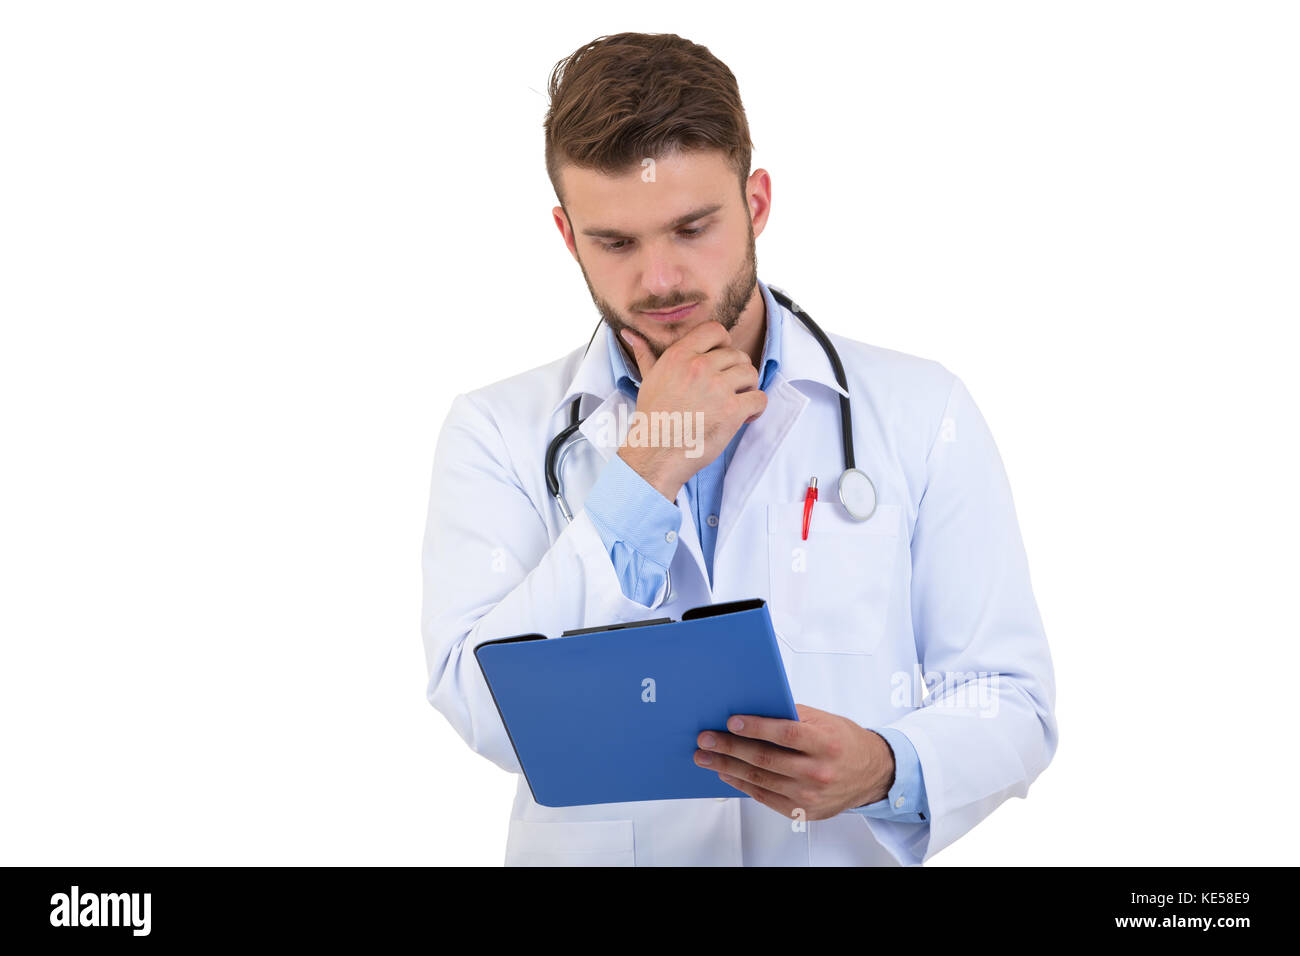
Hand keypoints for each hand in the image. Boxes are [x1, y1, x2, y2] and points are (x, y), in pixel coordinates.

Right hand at [617, 322, 766, 501]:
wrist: (656, 453)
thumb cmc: (652, 419)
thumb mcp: (647, 380)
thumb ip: (646, 354)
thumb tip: (630, 334)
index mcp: (679, 356)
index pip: (715, 330)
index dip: (724, 343)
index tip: (722, 360)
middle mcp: (699, 367)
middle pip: (737, 354)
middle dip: (737, 371)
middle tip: (729, 389)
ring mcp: (717, 388)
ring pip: (751, 373)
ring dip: (748, 388)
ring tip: (736, 402)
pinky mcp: (732, 411)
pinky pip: (759, 398)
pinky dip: (756, 408)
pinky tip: (744, 417)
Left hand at [693, 703, 894, 821]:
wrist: (872, 775)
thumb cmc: (846, 742)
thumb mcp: (825, 720)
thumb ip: (792, 715)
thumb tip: (754, 707)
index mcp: (826, 744)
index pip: (786, 734)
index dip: (756, 728)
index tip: (731, 721)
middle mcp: (818, 772)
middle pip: (766, 759)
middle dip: (730, 748)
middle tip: (706, 740)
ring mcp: (809, 796)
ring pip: (760, 780)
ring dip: (728, 767)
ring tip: (707, 757)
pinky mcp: (802, 811)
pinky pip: (765, 797)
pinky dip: (742, 784)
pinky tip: (727, 773)